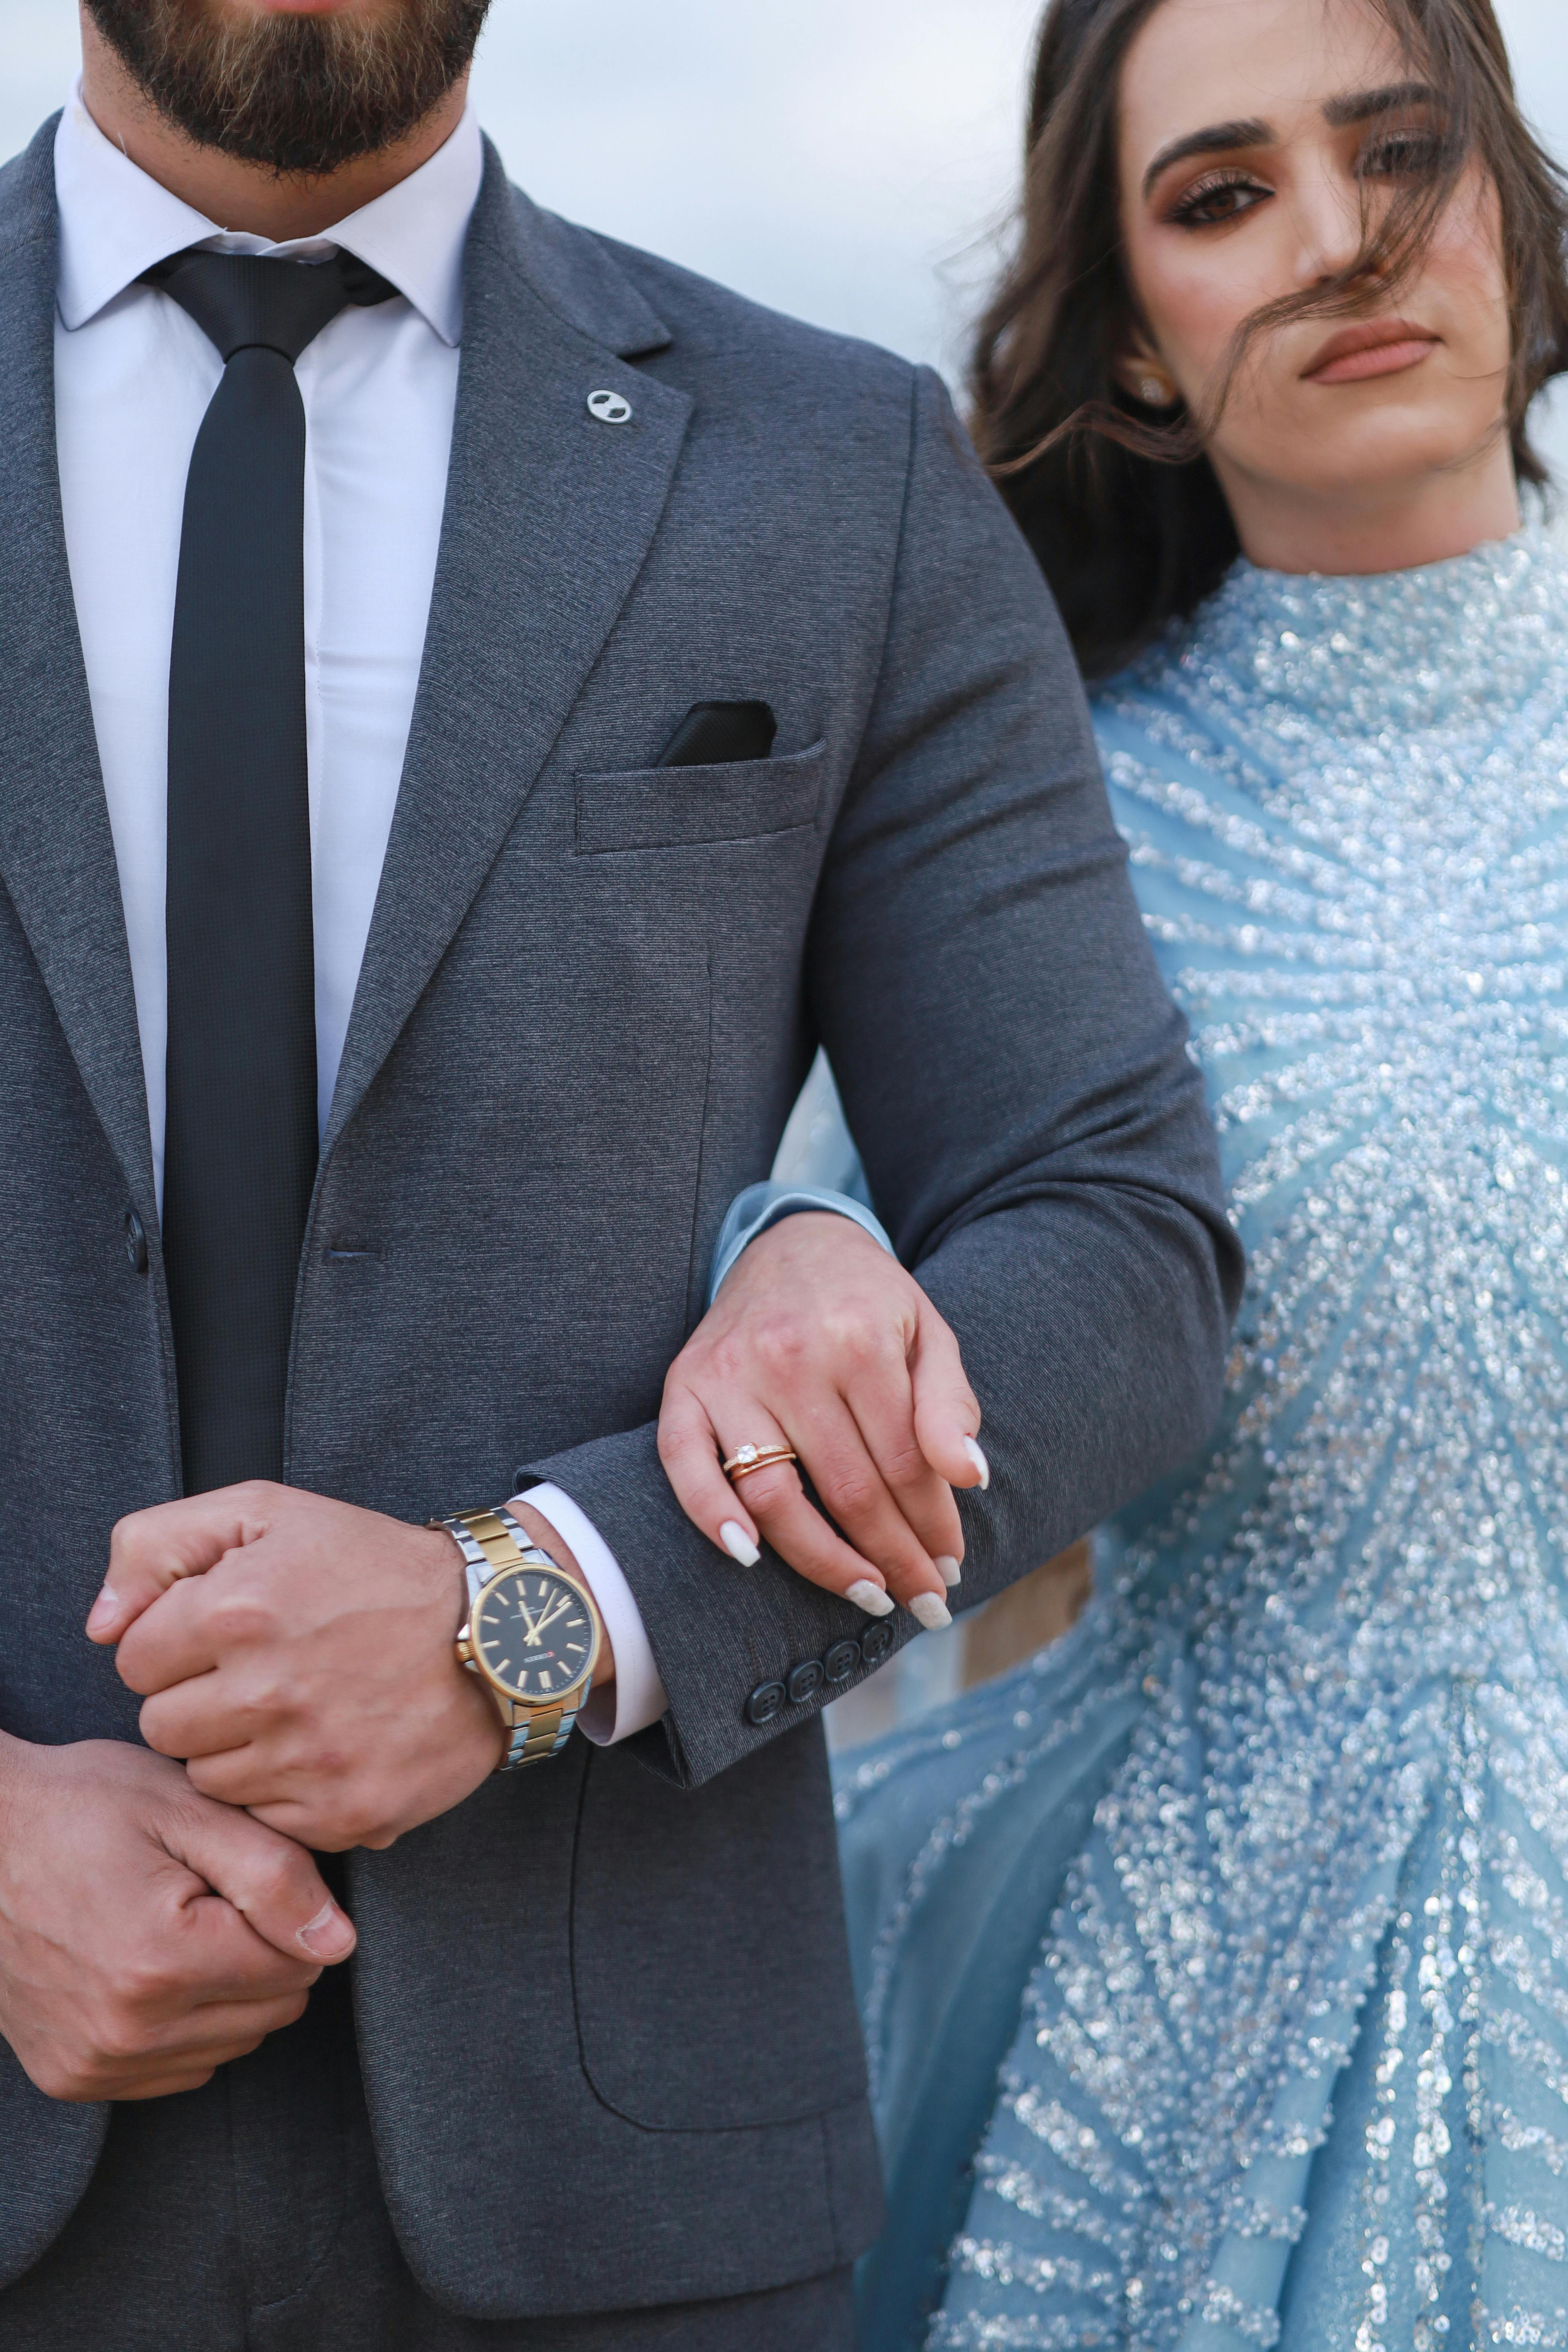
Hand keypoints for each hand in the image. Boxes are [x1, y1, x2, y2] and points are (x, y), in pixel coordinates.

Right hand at [0, 1735, 351, 2102]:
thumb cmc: (83, 1807)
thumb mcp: (187, 1809)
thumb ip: (276, 1875)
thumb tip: (338, 1941)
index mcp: (163, 1961)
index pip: (299, 1965)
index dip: (286, 1910)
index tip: (236, 1873)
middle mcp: (127, 2031)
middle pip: (272, 2011)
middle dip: (261, 1952)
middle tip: (204, 1895)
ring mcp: (95, 2063)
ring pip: (232, 2044)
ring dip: (225, 1991)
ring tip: (172, 1925)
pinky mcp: (73, 2077)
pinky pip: (179, 2068)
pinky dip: (183, 2023)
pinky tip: (148, 1966)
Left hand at [85, 1485, 602, 1852]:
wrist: (500, 1627)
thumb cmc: (374, 1567)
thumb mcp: (267, 1512)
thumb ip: (158, 1546)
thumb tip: (100, 1625)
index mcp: (236, 1609)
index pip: (133, 1658)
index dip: (175, 1642)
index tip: (226, 1631)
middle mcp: (266, 1689)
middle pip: (161, 1726)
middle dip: (199, 1698)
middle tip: (262, 1670)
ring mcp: (306, 1759)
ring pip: (208, 1779)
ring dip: (238, 1748)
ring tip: (297, 1706)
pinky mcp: (343, 1812)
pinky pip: (265, 1819)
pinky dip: (286, 1790)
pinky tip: (326, 1745)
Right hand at [658, 1213, 987, 1619]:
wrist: (792, 1243)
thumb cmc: (870, 1301)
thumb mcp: (929, 1334)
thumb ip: (950, 1404)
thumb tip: (972, 1478)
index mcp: (860, 1340)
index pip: (905, 1464)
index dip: (932, 1526)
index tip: (951, 1568)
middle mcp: (791, 1357)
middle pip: (849, 1490)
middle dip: (894, 1558)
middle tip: (924, 1600)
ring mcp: (731, 1374)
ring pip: (775, 1497)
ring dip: (824, 1562)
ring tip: (868, 1595)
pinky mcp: (684, 1384)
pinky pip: (686, 1466)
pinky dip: (712, 1518)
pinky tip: (751, 1559)